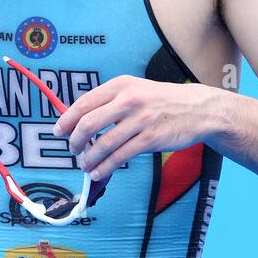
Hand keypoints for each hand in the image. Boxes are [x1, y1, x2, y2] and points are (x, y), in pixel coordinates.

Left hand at [52, 76, 224, 182]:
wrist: (198, 109)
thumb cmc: (163, 102)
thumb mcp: (136, 90)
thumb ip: (110, 102)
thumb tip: (81, 122)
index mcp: (121, 85)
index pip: (84, 103)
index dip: (66, 120)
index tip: (59, 132)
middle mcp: (129, 99)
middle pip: (88, 123)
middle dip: (75, 141)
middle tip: (73, 151)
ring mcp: (141, 119)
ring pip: (103, 143)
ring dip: (89, 159)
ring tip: (86, 166)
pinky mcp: (151, 138)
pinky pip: (120, 156)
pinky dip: (105, 167)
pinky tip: (99, 172)